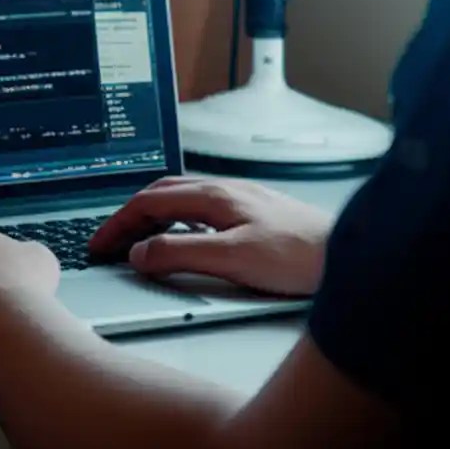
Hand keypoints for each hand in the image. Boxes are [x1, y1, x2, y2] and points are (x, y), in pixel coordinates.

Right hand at [89, 177, 332, 295]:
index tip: (99, 244)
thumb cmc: (300, 255)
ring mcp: (240, 200)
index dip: (117, 223)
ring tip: (136, 238)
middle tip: (109, 241)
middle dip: (128, 215)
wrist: (350, 255)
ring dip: (151, 215)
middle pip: (161, 193)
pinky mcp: (254, 213)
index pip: (148, 201)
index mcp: (213, 195)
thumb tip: (139, 253)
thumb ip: (180, 253)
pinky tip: (183, 237)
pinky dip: (175, 221)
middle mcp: (225, 190)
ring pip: (181, 200)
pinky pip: (200, 210)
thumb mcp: (232, 258)